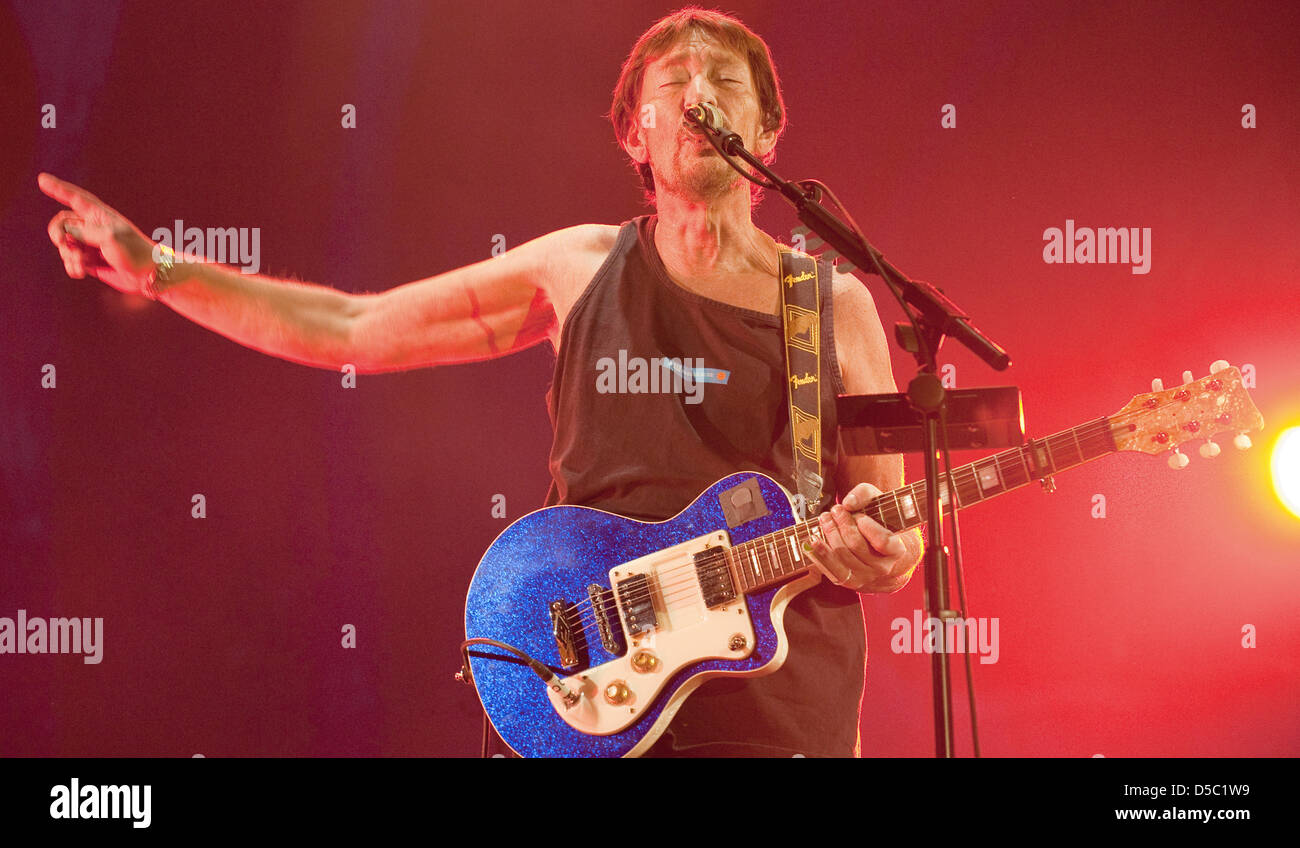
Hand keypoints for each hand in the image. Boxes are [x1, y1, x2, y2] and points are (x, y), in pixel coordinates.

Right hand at [40, 173, 156, 294]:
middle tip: (63, 245)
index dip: (57, 188)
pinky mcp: (91, 262)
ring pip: (64, 246)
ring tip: (82, 265)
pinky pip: (71, 262)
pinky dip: (72, 267)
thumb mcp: (109, 237)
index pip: (75, 198)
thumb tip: (66, 236)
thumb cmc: (134, 253)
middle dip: (58, 235)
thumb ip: (84, 233)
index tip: (41, 179)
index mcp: (99, 215)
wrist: (149, 276)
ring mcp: (90, 245)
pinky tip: (81, 273)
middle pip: (60, 224)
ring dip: (69, 256)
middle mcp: (92, 228)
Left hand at [804, 483, 910, 591]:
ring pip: (842, 555)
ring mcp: (865, 577)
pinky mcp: (848, 581)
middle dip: (843, 524)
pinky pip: (831, 569)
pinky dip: (820, 553)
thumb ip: (865, 495)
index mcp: (896, 551)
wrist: (879, 551)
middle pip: (856, 545)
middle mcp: (882, 567)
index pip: (883, 541)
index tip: (860, 516)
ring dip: (830, 533)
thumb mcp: (878, 503)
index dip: (868, 527)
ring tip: (825, 518)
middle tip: (836, 510)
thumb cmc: (878, 522)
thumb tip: (849, 503)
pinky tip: (813, 540)